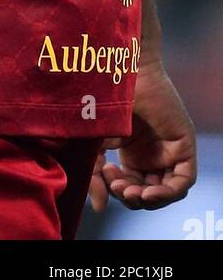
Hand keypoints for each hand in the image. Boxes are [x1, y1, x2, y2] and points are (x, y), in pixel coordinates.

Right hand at [89, 61, 196, 212]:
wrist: (120, 70)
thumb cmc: (103, 99)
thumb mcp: (95, 144)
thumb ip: (96, 176)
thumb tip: (100, 209)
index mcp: (133, 153)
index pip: (131, 187)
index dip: (119, 191)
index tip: (105, 176)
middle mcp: (154, 153)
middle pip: (149, 191)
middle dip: (132, 196)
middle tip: (118, 187)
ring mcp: (170, 149)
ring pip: (168, 190)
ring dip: (150, 199)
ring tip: (132, 192)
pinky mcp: (184, 145)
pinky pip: (184, 180)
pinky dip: (169, 192)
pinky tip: (149, 190)